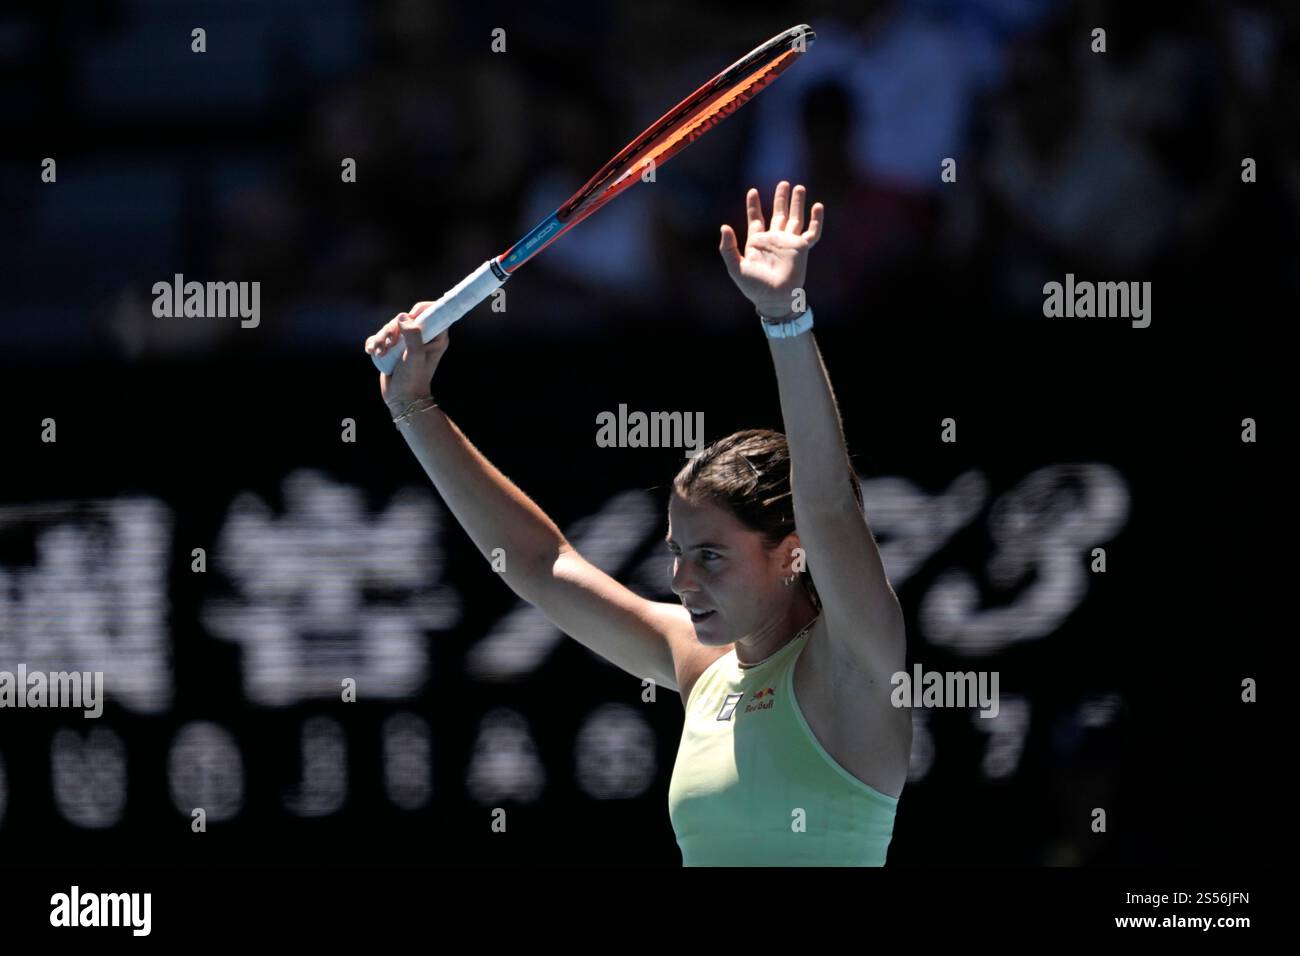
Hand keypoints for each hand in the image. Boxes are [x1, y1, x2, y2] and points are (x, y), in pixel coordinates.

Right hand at [364, 302, 450, 410]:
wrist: (402, 398)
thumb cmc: (414, 379)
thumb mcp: (415, 356)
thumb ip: (412, 335)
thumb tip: (403, 316)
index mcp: (436, 336)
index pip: (432, 312)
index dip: (419, 310)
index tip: (410, 318)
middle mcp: (422, 337)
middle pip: (404, 318)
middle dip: (392, 330)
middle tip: (388, 345)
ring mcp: (406, 342)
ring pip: (390, 327)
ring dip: (380, 338)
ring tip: (379, 353)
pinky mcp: (392, 348)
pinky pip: (380, 337)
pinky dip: (374, 343)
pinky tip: (373, 352)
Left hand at [719, 181, 822, 318]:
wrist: (774, 299)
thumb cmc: (754, 287)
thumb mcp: (736, 267)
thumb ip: (728, 248)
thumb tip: (724, 227)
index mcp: (757, 242)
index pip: (756, 218)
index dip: (754, 205)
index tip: (753, 191)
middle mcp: (774, 240)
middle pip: (778, 214)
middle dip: (781, 199)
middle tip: (783, 183)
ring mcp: (789, 243)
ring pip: (795, 218)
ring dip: (797, 203)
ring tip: (798, 187)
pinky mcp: (802, 248)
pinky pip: (812, 232)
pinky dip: (816, 220)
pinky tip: (818, 206)